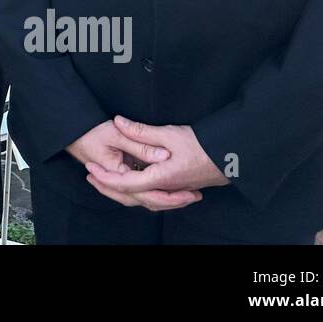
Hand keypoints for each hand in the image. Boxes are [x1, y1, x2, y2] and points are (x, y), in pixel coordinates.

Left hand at [83, 116, 228, 211]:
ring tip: (108, 182)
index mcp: (161, 178)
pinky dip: (141, 192)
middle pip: (132, 197)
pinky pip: (156, 196)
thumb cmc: (203, 144)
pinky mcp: (181, 188)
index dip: (105, 178)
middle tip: (92, 178)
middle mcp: (167, 189)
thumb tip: (118, 122)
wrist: (233, 155)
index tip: (90, 169)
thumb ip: (141, 131)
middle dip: (109, 188)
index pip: (126, 184)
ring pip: (144, 199)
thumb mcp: (169, 133)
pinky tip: (137, 184)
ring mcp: (175, 191)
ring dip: (124, 192)